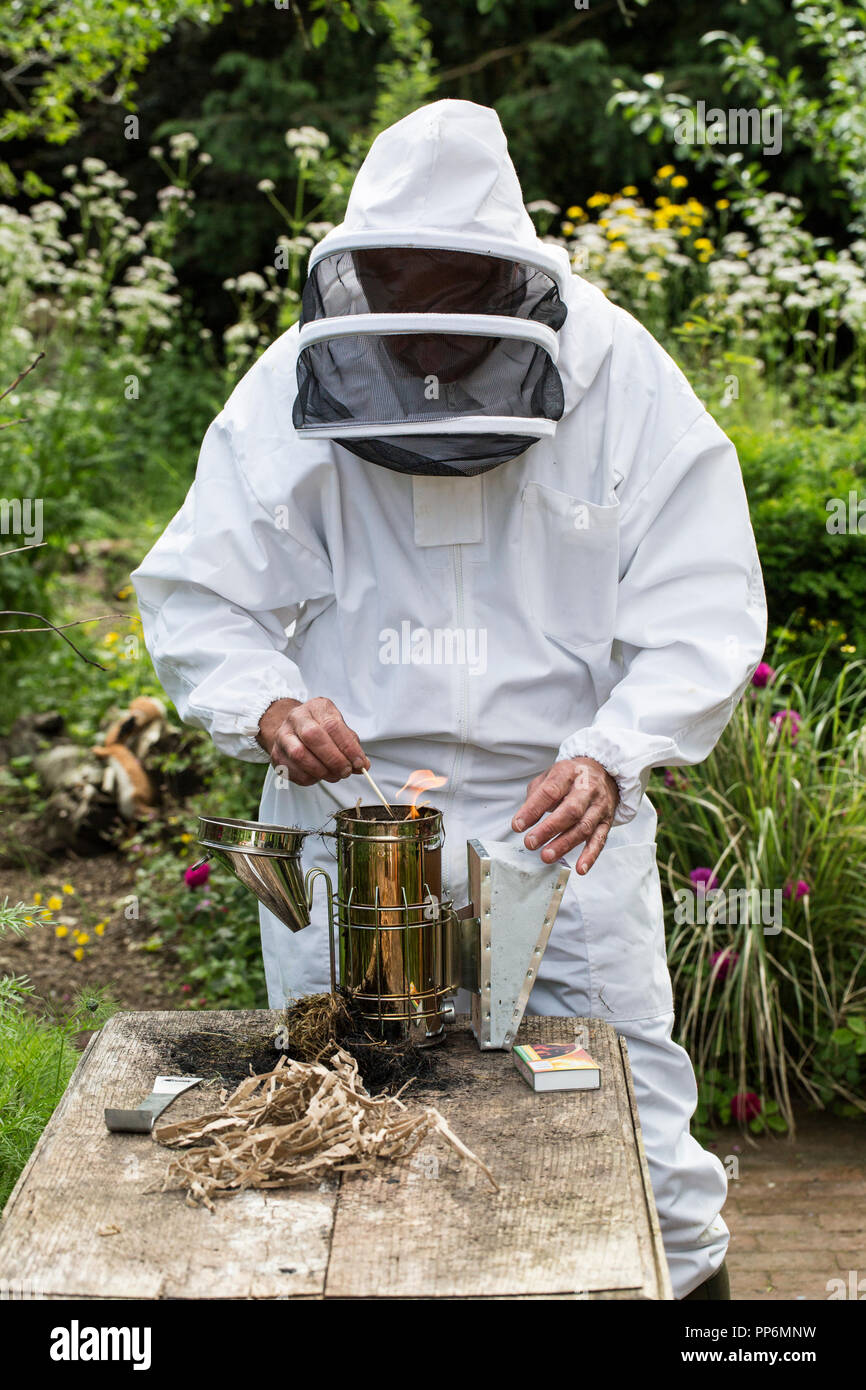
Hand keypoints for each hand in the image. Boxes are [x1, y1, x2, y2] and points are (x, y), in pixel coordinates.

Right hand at [256, 697, 369, 785]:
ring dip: (321, 770)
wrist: (293, 729)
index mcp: (316, 707)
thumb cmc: (322, 730)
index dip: (347, 747)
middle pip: (312, 736)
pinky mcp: (276, 754)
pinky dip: (309, 777)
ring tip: (334, 775)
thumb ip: (352, 746)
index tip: (358, 763)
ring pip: (299, 754)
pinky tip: (319, 776)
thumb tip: (362, 765)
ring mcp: (283, 735)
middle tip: (345, 771)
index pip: (333, 725)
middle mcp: (297, 717)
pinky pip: (292, 770)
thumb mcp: (340, 730)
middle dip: (333, 758)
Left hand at [511, 756, 618, 873]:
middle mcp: (587, 789)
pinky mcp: (606, 822)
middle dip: (549, 829)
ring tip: (546, 856)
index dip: (533, 809)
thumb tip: (524, 819)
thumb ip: (536, 795)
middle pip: (570, 810)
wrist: (603, 773)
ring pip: (584, 827)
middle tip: (531, 843)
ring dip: (564, 844)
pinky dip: (590, 856)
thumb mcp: (550, 776)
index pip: (550, 791)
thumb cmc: (570, 777)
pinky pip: (600, 840)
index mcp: (568, 773)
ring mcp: (598, 806)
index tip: (518, 825)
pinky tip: (580, 868)